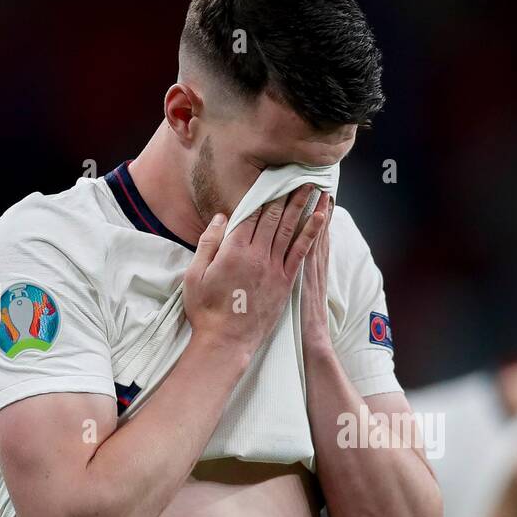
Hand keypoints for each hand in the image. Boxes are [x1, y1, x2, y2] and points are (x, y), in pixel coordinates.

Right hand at [183, 185, 327, 355]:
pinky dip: (312, 232)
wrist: (226, 342)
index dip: (262, 193)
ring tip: (313, 187)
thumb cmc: (206, 311)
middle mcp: (257, 255)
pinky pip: (302, 251)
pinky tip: (321, 217)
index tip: (272, 178)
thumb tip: (221, 217)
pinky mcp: (285, 282)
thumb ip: (209, 243)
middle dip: (286, 192)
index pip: (250, 214)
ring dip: (302, 205)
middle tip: (299, 173)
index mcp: (233, 250)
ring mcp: (274, 268)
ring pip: (290, 229)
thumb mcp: (194, 274)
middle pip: (273, 216)